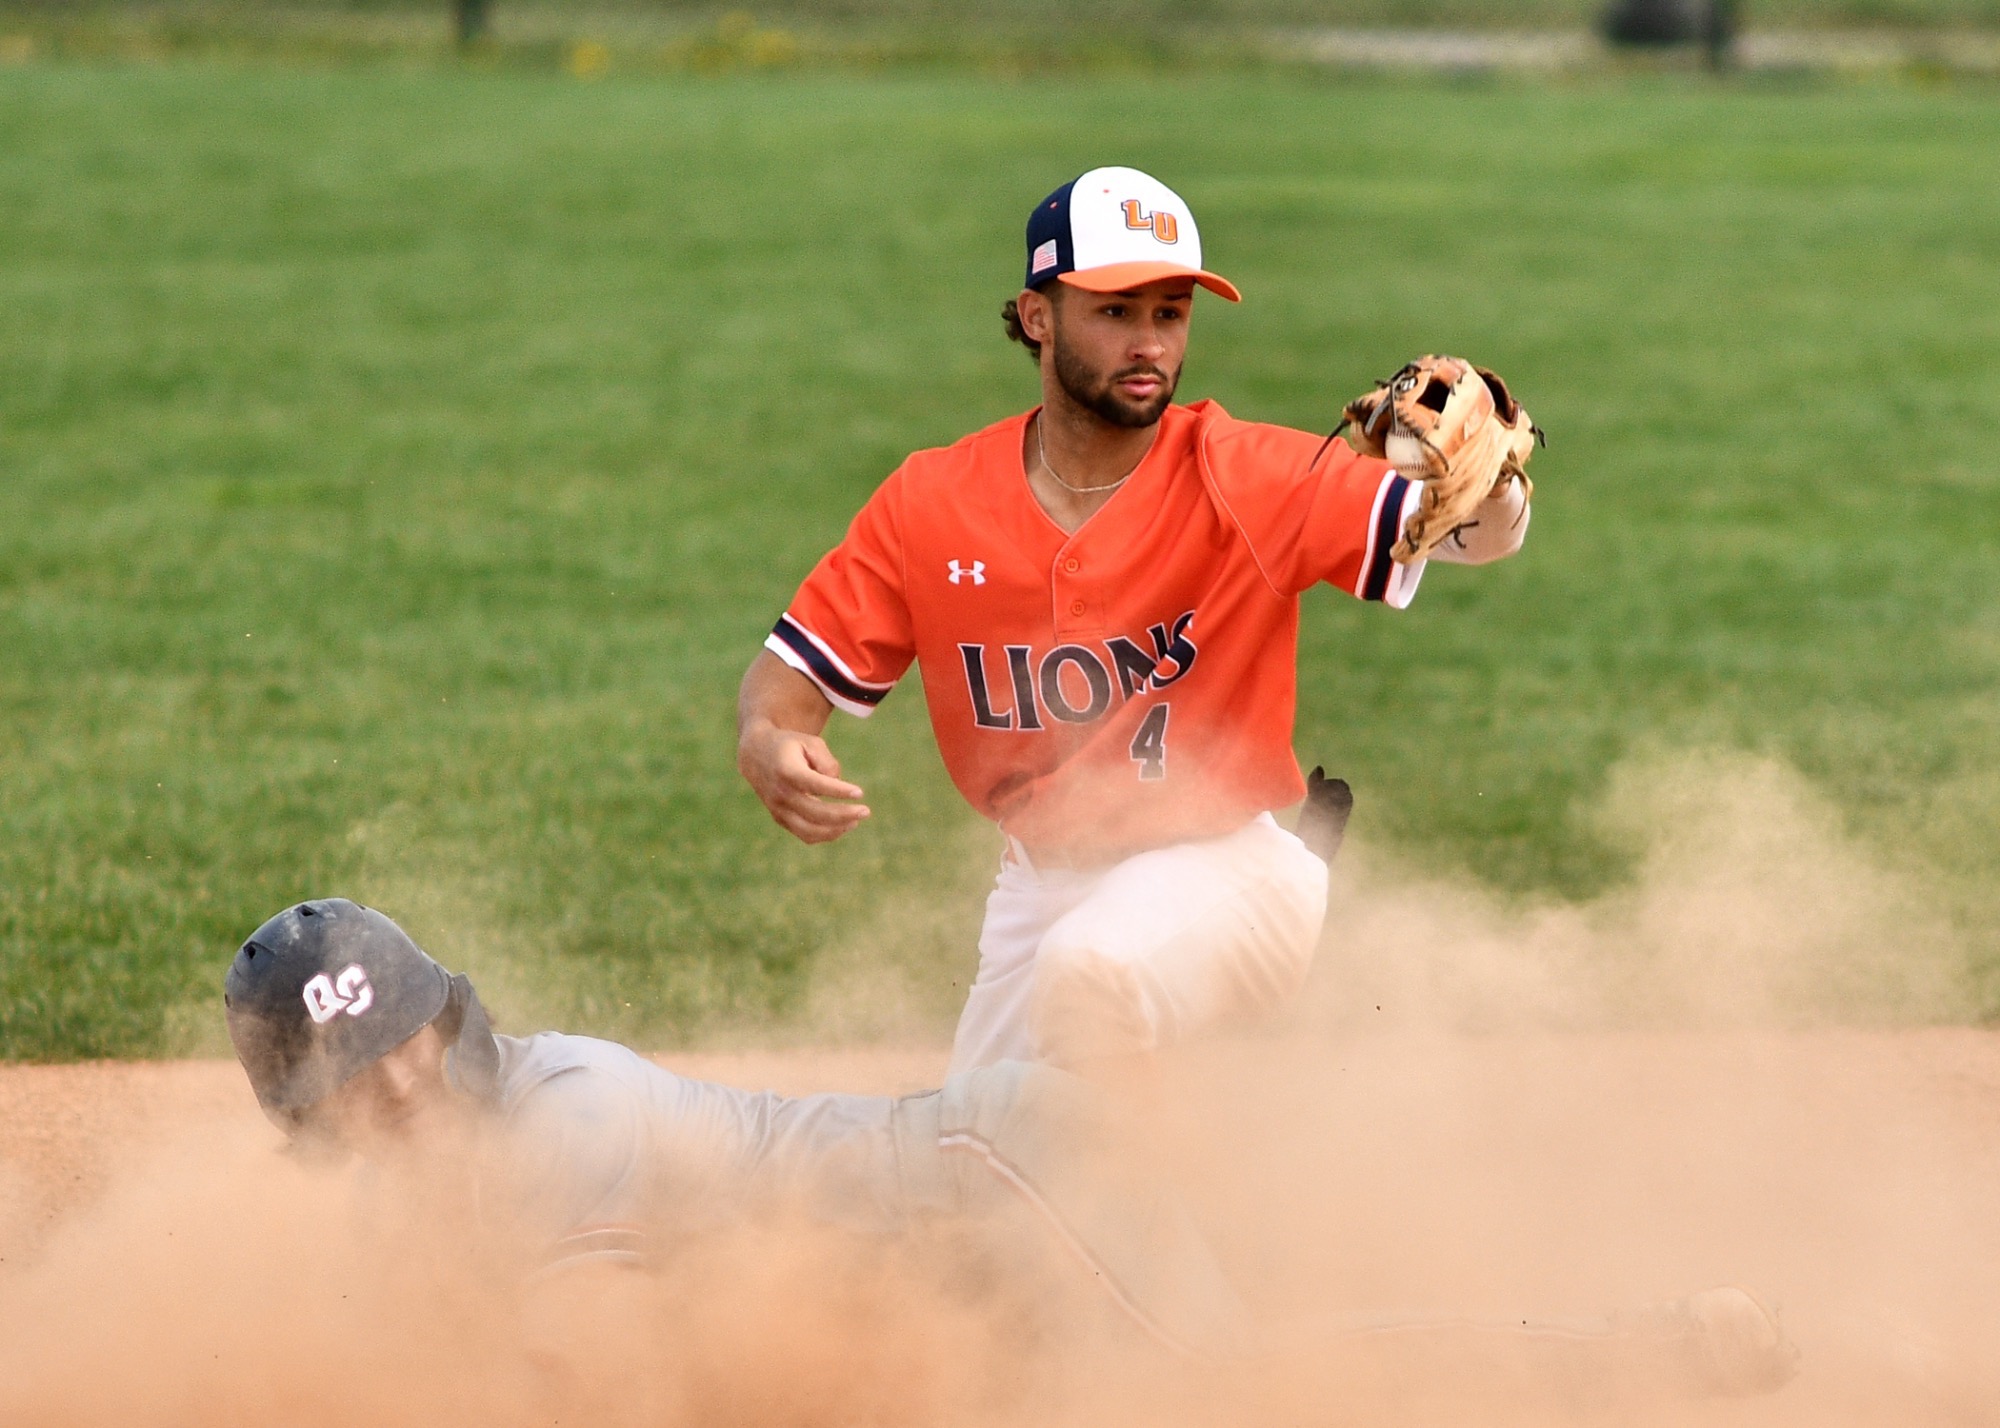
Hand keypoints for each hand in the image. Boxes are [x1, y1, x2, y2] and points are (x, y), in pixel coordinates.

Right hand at [737, 721, 869, 843]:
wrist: (757, 754)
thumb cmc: (791, 746)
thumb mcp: (811, 743)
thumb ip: (827, 763)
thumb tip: (837, 785)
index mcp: (787, 771)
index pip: (815, 785)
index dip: (838, 791)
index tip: (860, 793)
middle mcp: (780, 793)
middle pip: (815, 812)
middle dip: (844, 814)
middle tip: (866, 811)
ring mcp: (778, 809)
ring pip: (809, 830)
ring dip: (836, 829)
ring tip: (855, 821)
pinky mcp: (780, 818)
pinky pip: (805, 834)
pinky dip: (825, 834)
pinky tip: (842, 826)